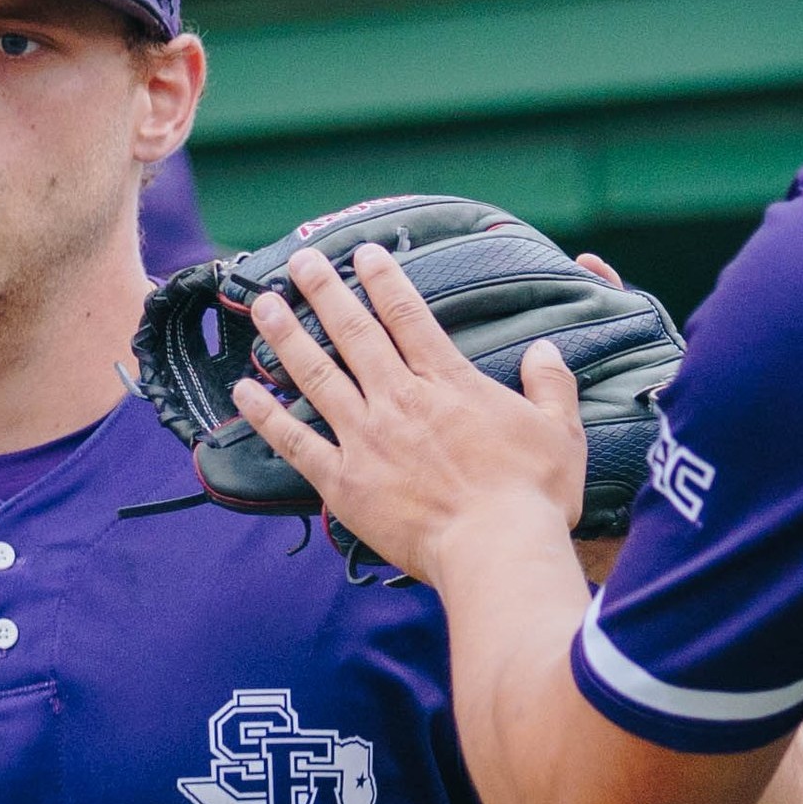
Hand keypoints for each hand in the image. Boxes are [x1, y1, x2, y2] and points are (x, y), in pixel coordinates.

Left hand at [229, 244, 586, 583]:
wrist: (496, 551)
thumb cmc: (533, 496)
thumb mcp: (559, 431)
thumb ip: (550, 386)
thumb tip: (547, 350)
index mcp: (448, 383)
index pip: (408, 315)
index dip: (383, 279)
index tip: (362, 252)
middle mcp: (399, 400)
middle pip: (353, 333)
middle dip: (324, 291)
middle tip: (299, 261)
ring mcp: (366, 439)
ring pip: (316, 375)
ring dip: (287, 337)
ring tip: (264, 304)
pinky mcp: (343, 482)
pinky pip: (295, 442)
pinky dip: (266, 415)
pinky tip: (243, 391)